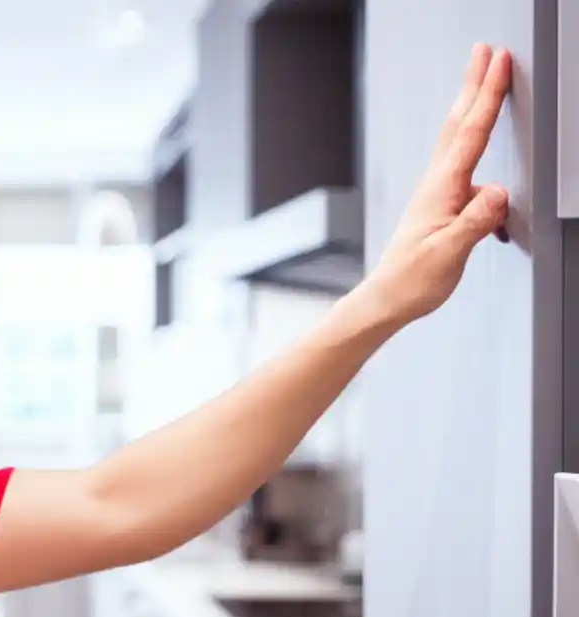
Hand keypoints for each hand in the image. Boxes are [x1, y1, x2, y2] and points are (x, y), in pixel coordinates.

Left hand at [357, 43, 512, 326]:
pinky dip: (476, 150)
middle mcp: (436, 184)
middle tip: (485, 51)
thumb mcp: (449, 254)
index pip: (472, 133)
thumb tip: (498, 191)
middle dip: (474, 85)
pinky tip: (489, 172)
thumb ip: (475, 222)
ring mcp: (437, 192)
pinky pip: (466, 170)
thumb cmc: (412, 280)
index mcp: (441, 189)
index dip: (487, 94)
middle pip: (460, 124)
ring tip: (483, 83)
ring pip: (460, 141)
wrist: (386, 298)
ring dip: (473, 109)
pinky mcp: (440, 205)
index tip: (498, 62)